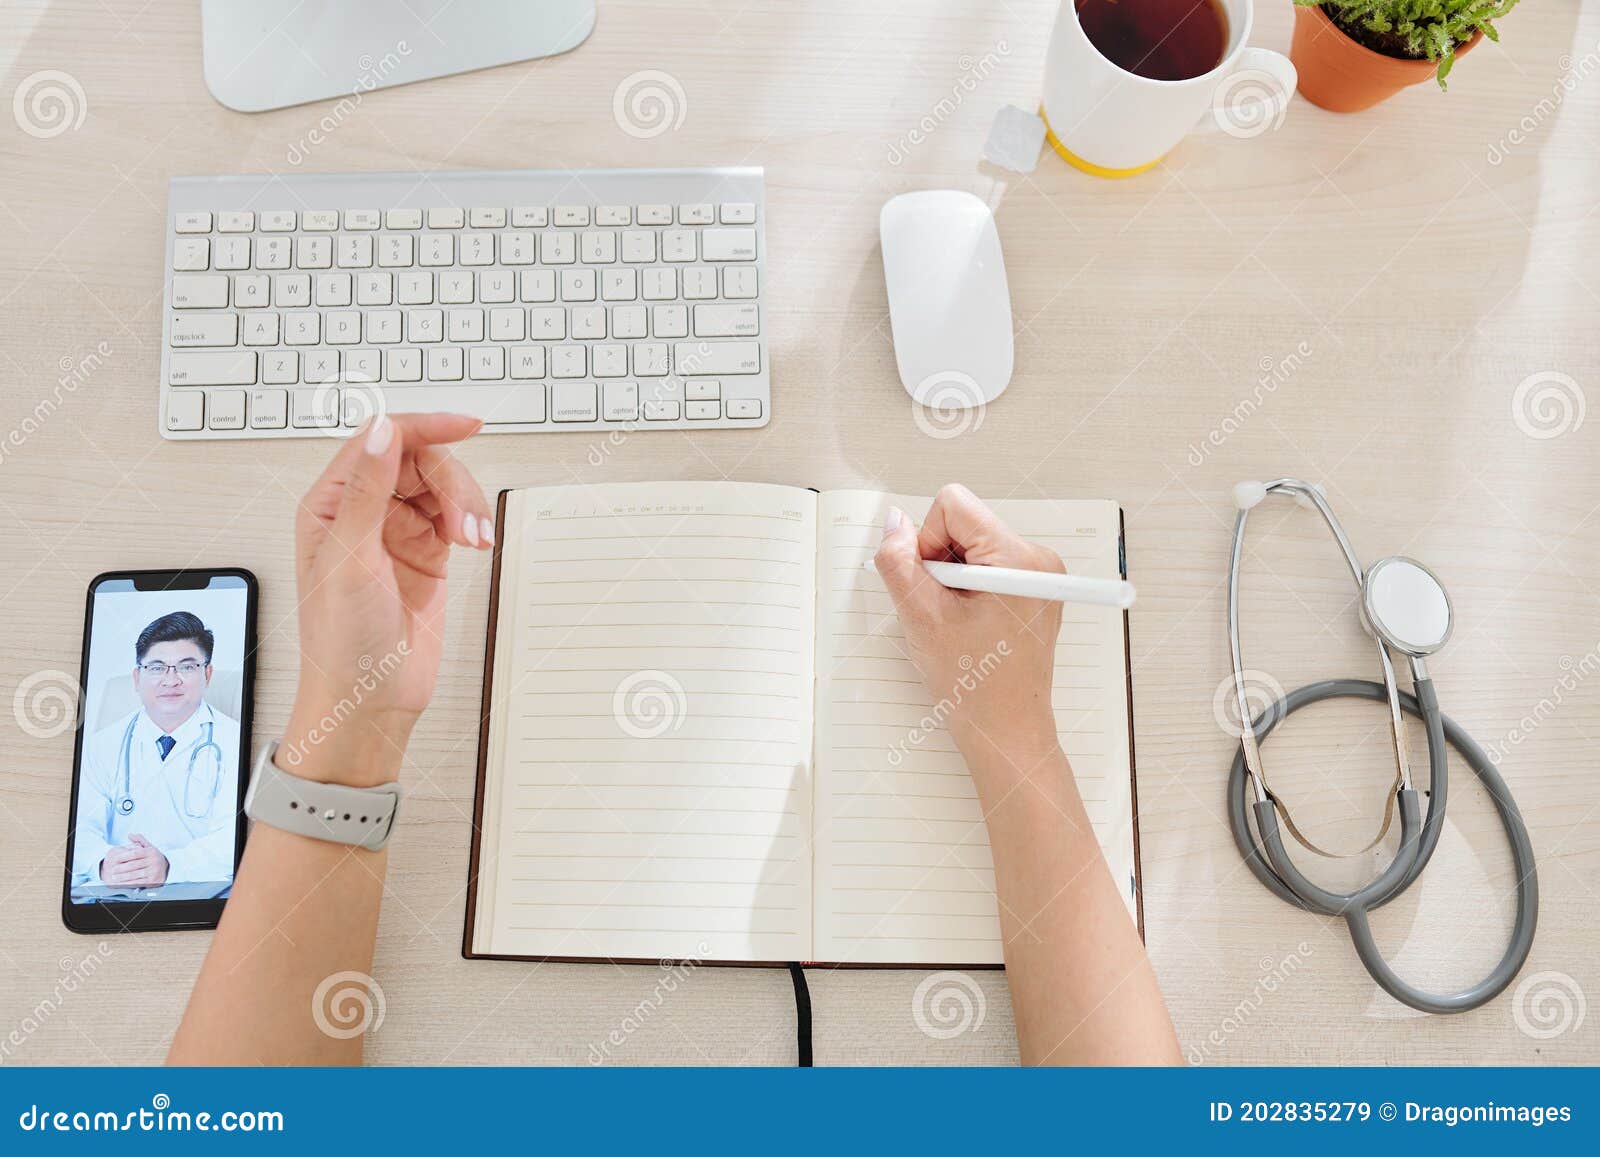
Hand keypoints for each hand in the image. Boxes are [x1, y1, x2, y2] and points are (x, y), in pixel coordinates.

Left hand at [100, 834, 168, 886]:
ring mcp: (154, 871)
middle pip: (134, 865)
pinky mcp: (154, 881)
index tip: (114, 859)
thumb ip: (139, 841)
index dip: (124, 856)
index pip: (135, 853)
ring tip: (114, 877)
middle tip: (112, 870)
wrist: (168, 868)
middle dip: (121, 868)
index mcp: (151, 852)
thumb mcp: (149, 847)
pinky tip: (122, 883)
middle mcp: (154, 861)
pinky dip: (129, 883)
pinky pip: (139, 882)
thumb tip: (130, 835)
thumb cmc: (153, 857)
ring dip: (123, 877)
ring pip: (135, 875)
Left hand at [280, 413, 491, 786]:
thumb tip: (382, 432)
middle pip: (420, 461)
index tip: (464, 425)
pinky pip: (457, 516)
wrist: (369, 700)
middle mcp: (361, 510)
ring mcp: (396, 531)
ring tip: (474, 541)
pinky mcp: (427, 552)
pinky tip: (476, 545)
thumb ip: (366, 490)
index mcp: (328, 503)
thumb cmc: (340, 642)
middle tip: (466, 521)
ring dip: (467, 505)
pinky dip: (473, 523)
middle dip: (452, 483)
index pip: (379, 442)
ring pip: (443, 487)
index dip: (423, 428)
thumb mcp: (349, 560)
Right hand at [874, 484, 1064, 777]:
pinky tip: (971, 626)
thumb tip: (894, 522)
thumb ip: (898, 561)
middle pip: (964, 525)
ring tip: (959, 624)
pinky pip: (986, 567)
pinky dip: (967, 591)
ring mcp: (1039, 576)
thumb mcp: (921, 618)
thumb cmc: (975, 686)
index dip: (927, 542)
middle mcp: (1037, 559)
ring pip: (971, 547)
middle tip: (946, 613)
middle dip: (941, 564)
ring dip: (952, 580)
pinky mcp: (1033, 590)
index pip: (953, 505)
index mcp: (1018, 559)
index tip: (934, 587)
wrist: (1007, 731)